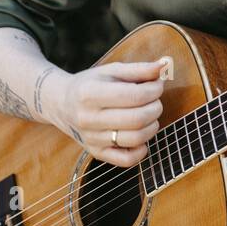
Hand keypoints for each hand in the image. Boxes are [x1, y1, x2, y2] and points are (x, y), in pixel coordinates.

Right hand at [50, 58, 167, 167]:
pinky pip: (127, 160)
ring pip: (135, 139)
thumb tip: (165, 65)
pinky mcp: (96, 153)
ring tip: (149, 116)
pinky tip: (141, 136)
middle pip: (137, 119)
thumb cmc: (91, 84)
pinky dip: (142, 150)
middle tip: (155, 101)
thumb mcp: (111, 71)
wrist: (61, 104)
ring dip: (152, 126)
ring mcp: (91, 139)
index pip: (135, 96)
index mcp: (90, 94)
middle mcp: (88, 118)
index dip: (155, 90)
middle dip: (156, 108)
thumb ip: (139, 69)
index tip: (157, 85)